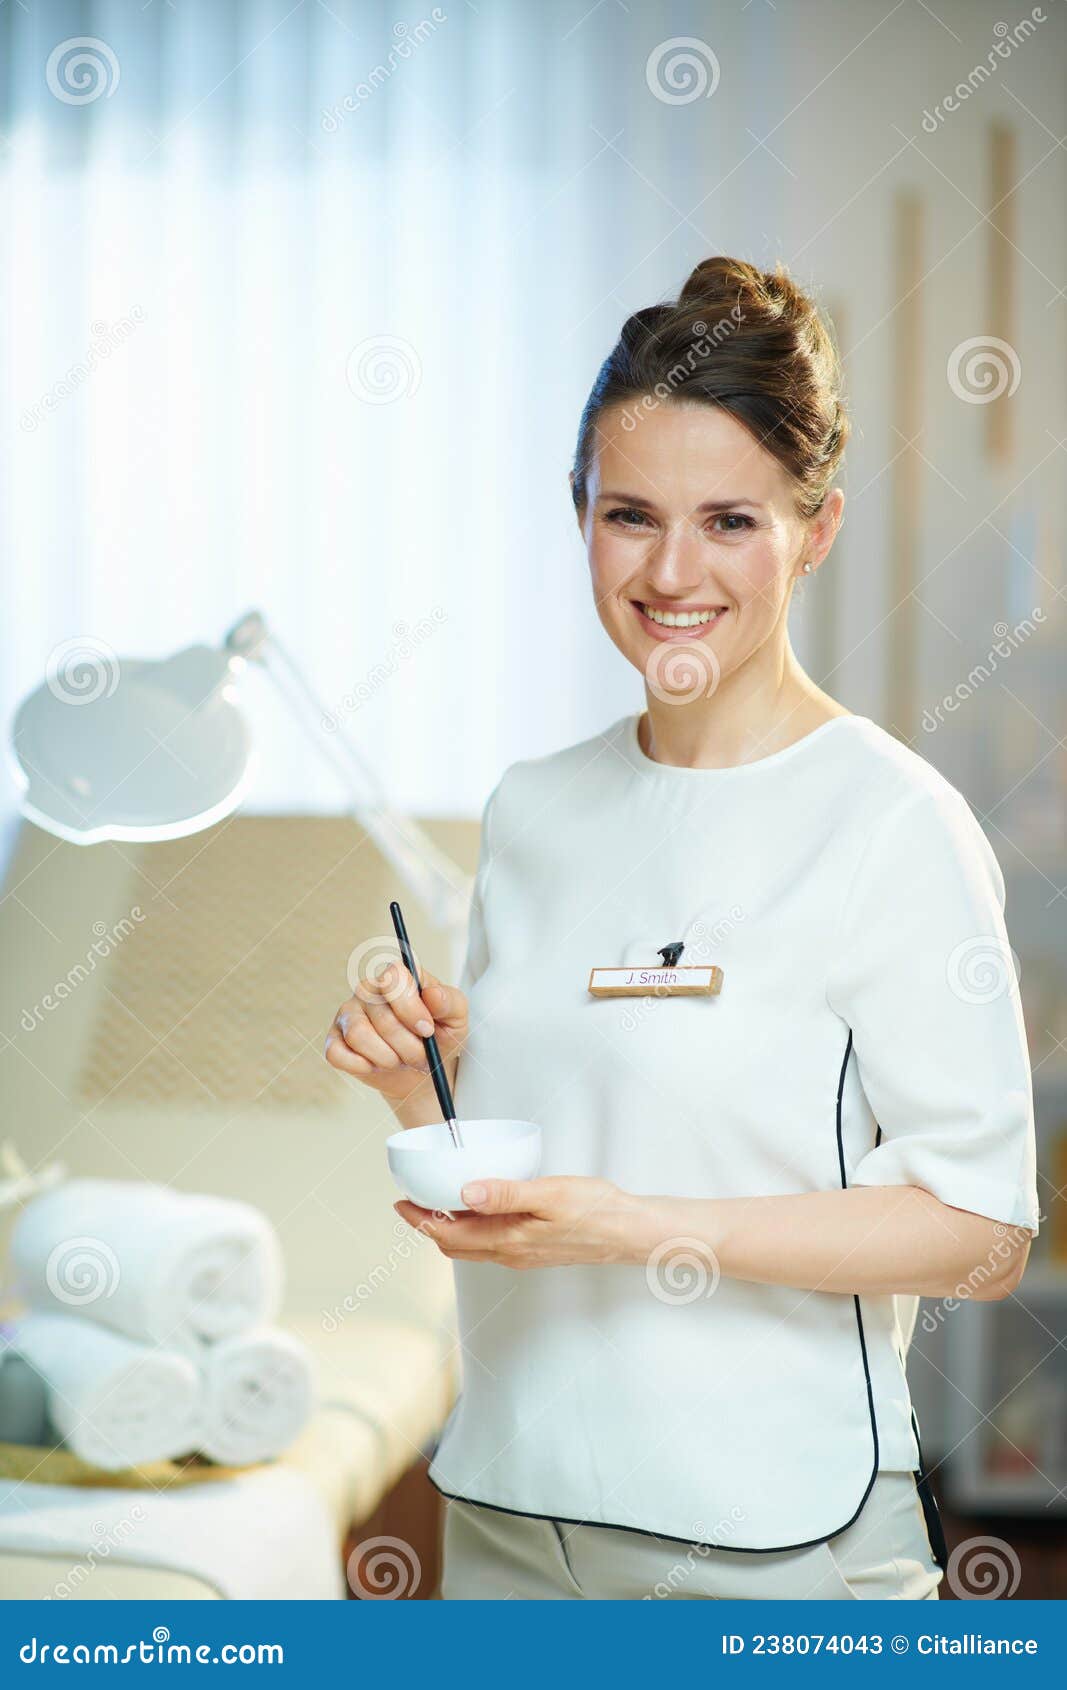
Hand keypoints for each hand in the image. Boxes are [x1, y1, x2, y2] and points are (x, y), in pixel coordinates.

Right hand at [324, 958, 467, 1104]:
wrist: (420, 1072)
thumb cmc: (437, 1038)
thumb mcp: (456, 1020)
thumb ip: (449, 1002)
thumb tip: (432, 994)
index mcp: (397, 977)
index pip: (393, 978)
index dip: (410, 1008)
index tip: (427, 1030)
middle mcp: (369, 990)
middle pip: (382, 1017)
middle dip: (407, 1046)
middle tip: (420, 1057)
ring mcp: (348, 1014)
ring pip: (359, 1035)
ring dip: (386, 1058)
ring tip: (399, 1061)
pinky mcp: (334, 1040)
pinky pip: (337, 1053)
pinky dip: (361, 1066)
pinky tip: (375, 1066)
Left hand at [394, 1175, 639, 1268]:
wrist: (628, 1232)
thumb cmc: (595, 1211)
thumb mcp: (549, 1194)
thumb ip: (506, 1193)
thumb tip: (465, 1191)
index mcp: (508, 1240)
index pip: (448, 1234)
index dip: (420, 1220)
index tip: (401, 1202)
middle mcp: (510, 1253)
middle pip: (454, 1244)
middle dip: (427, 1225)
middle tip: (411, 1202)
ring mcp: (521, 1254)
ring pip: (471, 1245)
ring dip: (448, 1227)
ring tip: (437, 1202)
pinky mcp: (533, 1249)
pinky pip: (490, 1243)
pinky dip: (472, 1228)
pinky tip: (478, 1207)